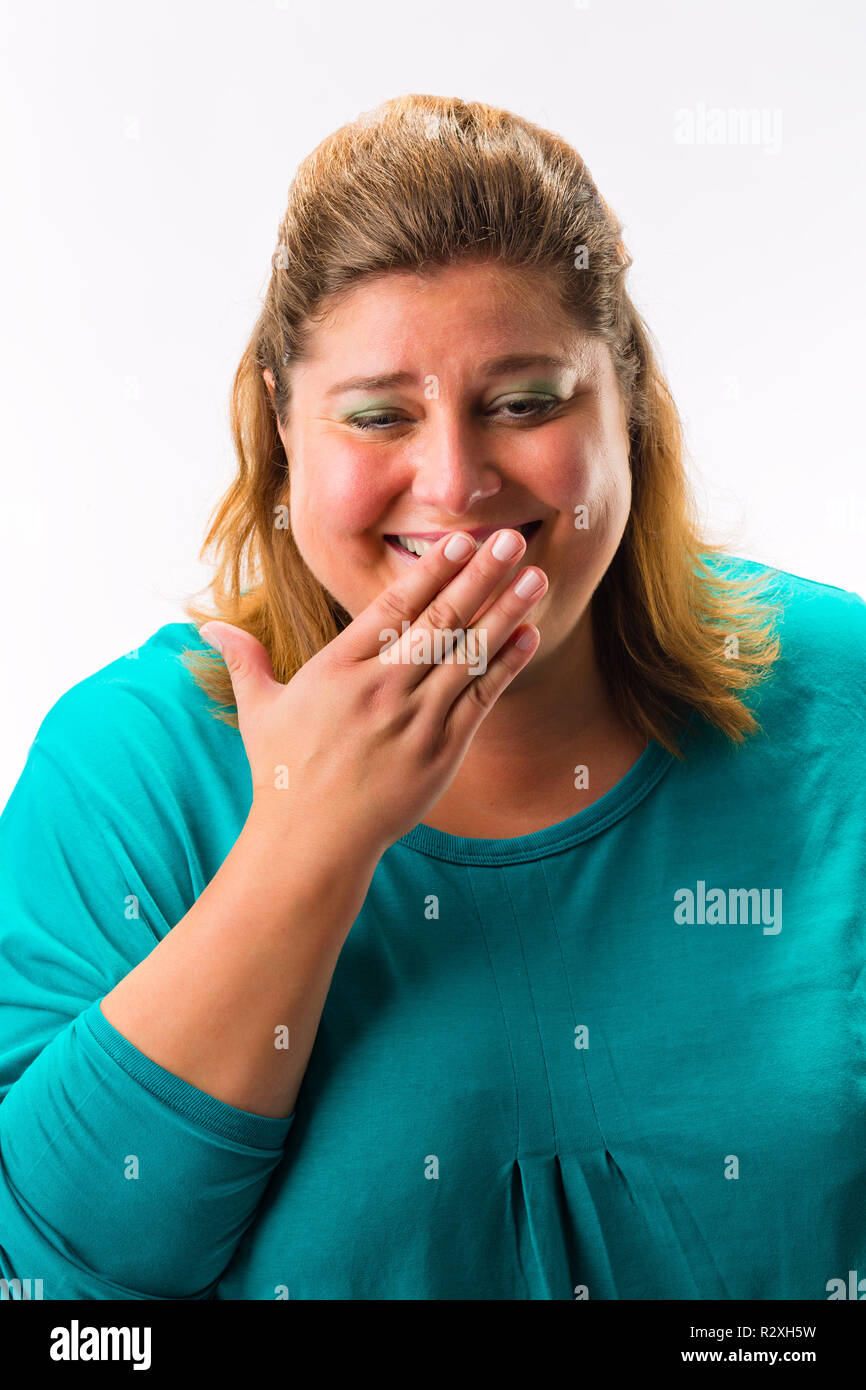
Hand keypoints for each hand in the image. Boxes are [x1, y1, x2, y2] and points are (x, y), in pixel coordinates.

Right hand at [199, 528, 546, 858]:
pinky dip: (508, 665)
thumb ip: (245, 662)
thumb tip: (209, 628)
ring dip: (506, 612)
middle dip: (480, 575)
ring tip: (535, 576)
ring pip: (469, 654)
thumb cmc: (283, 775)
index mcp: (338, 669)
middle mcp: (380, 688)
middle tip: (513, 538)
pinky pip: (482, 699)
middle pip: (439, 620)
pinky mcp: (441, 751)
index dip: (430, 570)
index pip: (392, 606)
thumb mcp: (258, 712)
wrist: (311, 842)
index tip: (459, 538)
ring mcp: (414, 719)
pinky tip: (529, 635)